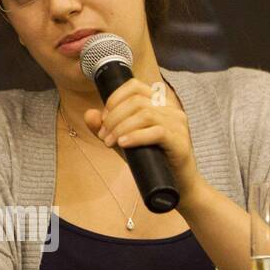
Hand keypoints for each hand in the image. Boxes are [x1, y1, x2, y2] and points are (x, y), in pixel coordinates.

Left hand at [83, 78, 202, 196]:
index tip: (104, 118)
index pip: (134, 86)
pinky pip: (157, 132)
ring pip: (145, 115)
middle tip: (104, 135)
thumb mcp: (122, 140)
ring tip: (110, 141)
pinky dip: (135, 136)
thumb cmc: (149, 158)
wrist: (176, 183)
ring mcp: (177, 123)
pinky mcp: (180, 140)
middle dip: (114, 117)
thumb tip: (89, 114)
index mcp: (158, 102)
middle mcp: (170, 109)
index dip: (115, 99)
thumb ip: (105, 127)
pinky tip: (123, 144)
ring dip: (121, 127)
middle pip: (136, 101)